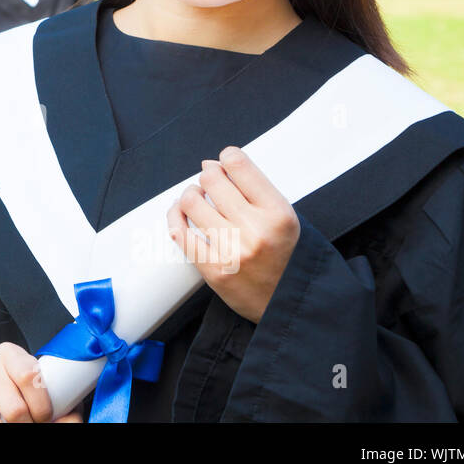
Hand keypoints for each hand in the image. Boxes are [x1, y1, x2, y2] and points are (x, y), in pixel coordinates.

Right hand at [0, 342, 83, 422]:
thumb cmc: (19, 392)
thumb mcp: (40, 392)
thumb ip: (62, 405)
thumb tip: (70, 419)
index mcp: (8, 353)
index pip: (30, 376)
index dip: (43, 406)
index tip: (46, 417)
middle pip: (14, 408)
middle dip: (27, 425)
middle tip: (30, 425)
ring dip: (7, 430)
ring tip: (13, 427)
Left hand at [166, 146, 300, 322]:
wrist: (289, 305)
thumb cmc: (286, 258)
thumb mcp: (285, 218)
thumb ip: (254, 190)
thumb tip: (214, 163)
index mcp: (278, 213)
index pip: (239, 165)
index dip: (226, 158)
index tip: (223, 162)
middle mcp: (254, 230)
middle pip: (211, 180)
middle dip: (207, 176)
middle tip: (211, 184)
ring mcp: (231, 251)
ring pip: (191, 202)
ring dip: (190, 195)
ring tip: (198, 199)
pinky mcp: (213, 270)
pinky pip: (179, 233)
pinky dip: (175, 217)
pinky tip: (180, 214)